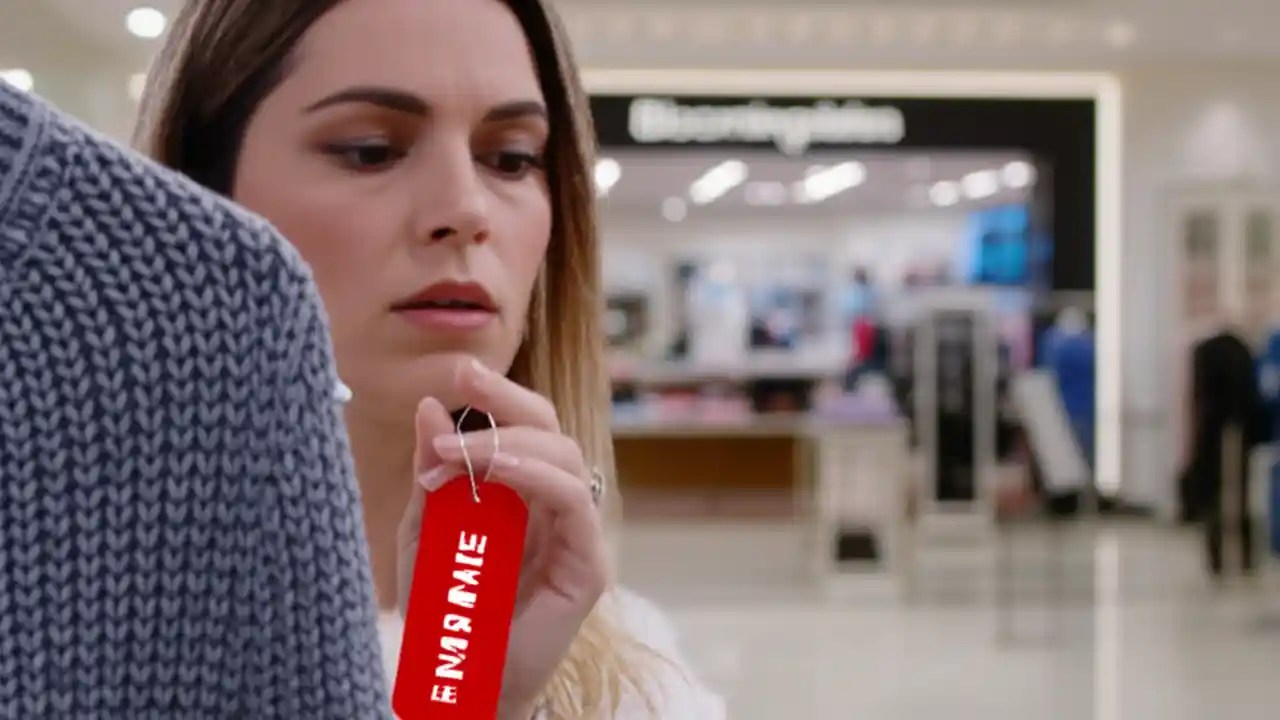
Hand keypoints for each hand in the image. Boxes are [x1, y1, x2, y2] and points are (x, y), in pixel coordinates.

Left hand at [397, 358, 607, 718]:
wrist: (456, 686)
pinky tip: (500, 467)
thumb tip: (431, 406)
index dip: (497, 397)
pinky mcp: (587, 567)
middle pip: (551, 430)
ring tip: (458, 450)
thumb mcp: (424, 530)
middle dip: (507, 400)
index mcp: (519, 494)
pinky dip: (538, 475)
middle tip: (463, 381)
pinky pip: (574, 503)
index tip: (456, 374)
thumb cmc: (441, 614)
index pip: (523, 428)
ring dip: (509, 441)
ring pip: (566, 457)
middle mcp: (552, 508)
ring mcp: (574, 535)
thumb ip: (433, 472)